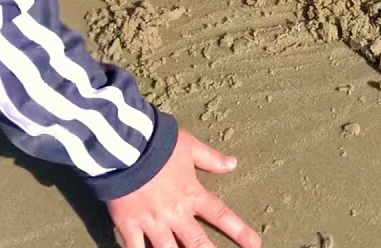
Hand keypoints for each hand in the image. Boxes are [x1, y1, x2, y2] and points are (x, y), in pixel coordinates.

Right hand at [108, 130, 260, 247]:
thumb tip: (233, 163)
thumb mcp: (190, 147)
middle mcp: (175, 212)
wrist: (125, 146)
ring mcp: (152, 221)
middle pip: (197, 243)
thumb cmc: (158, 143)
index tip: (255, 244)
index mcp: (192, 193)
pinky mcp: (129, 224)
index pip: (221, 215)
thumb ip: (210, 158)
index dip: (239, 231)